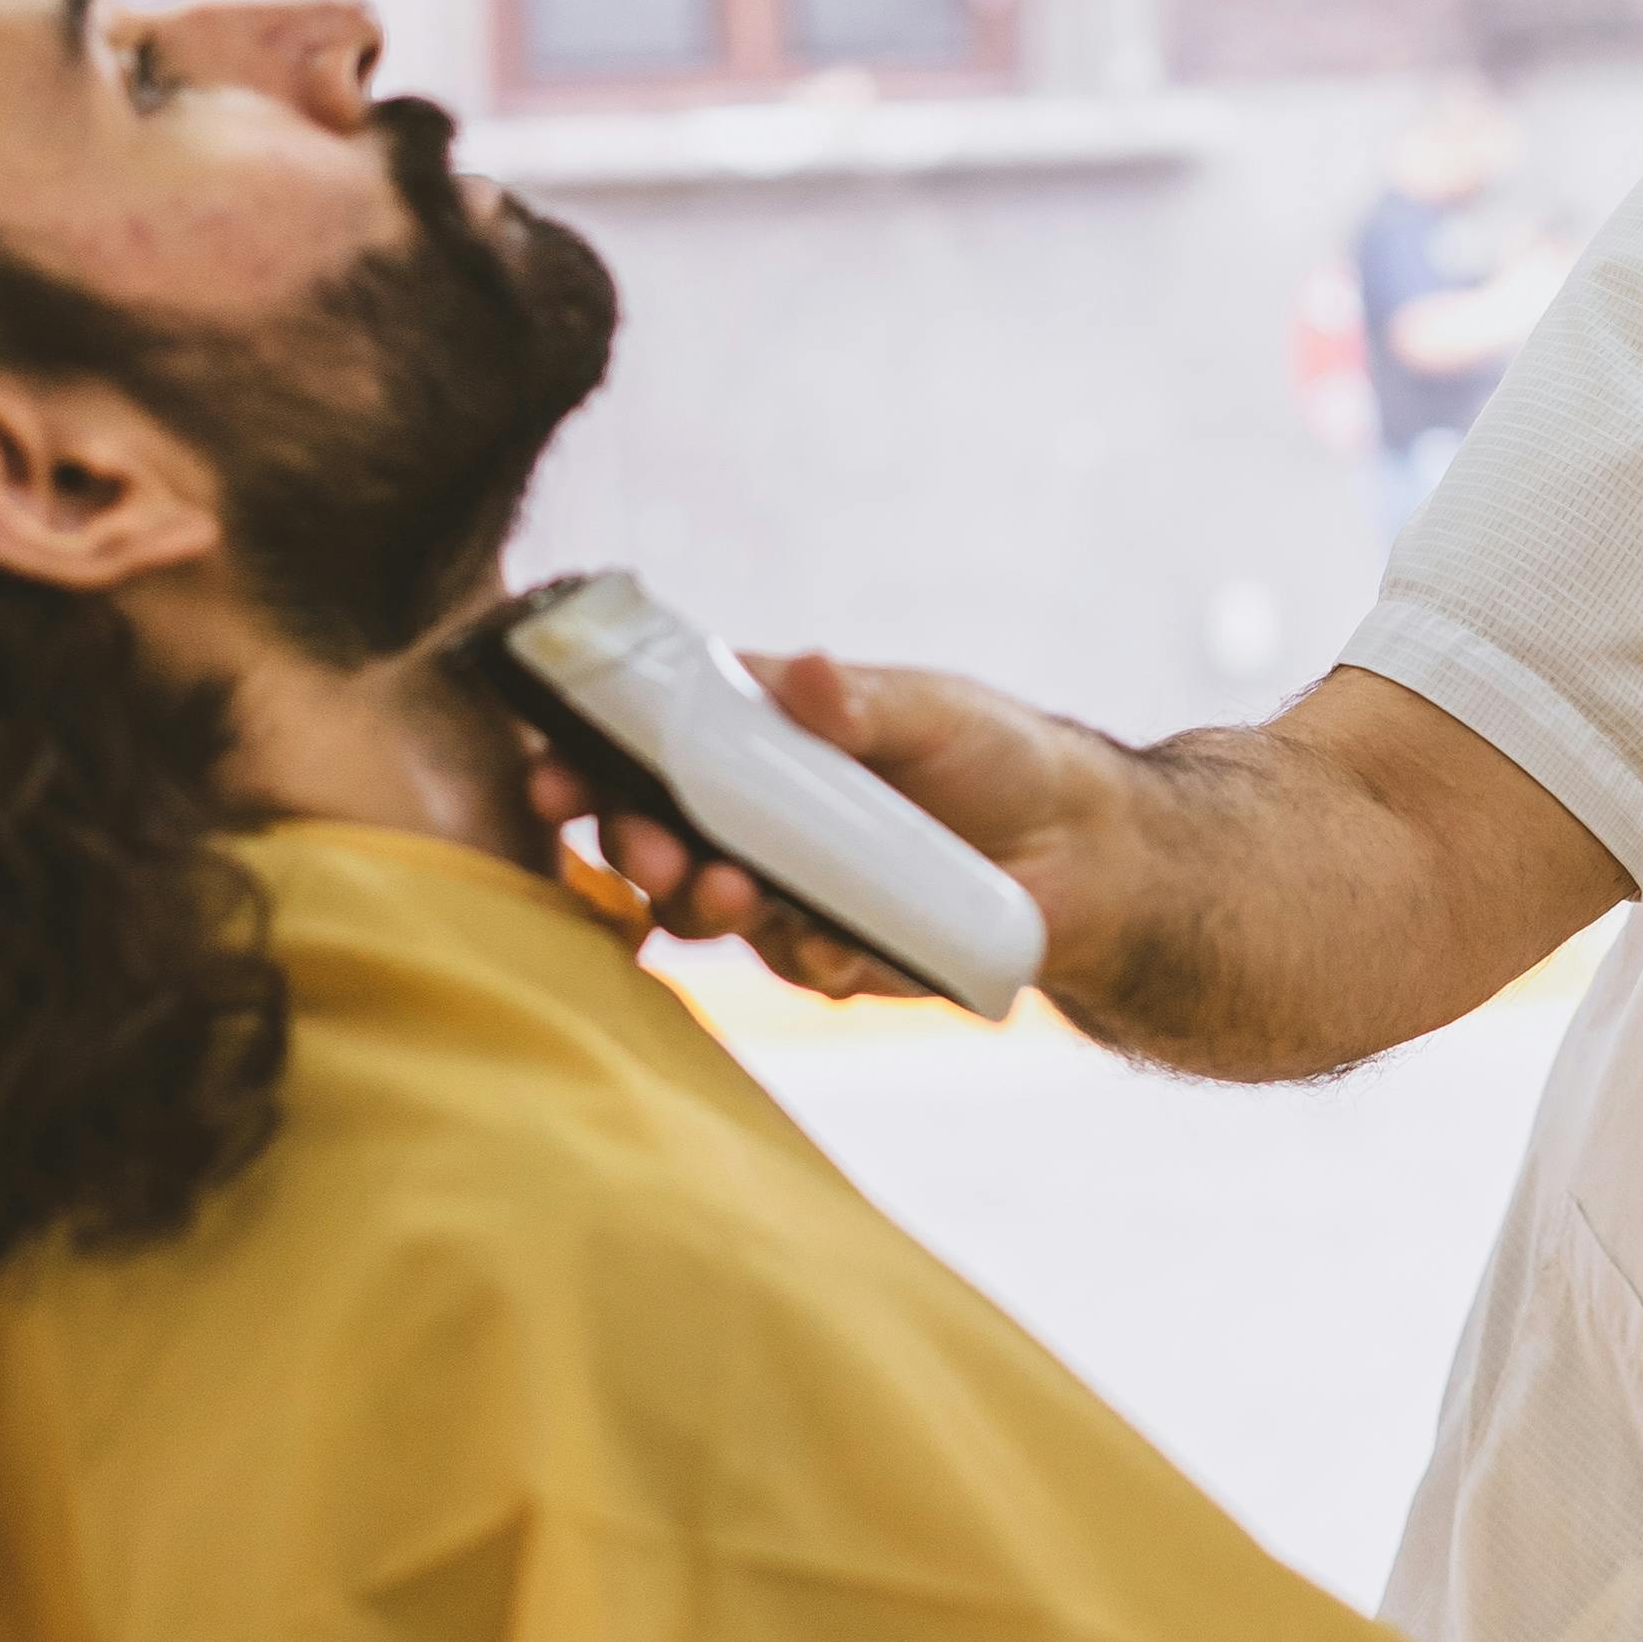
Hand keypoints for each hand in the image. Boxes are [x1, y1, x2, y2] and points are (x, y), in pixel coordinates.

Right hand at [525, 652, 1129, 1004]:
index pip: (653, 748)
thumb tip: (806, 676)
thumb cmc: (1001, 756)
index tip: (554, 774)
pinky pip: (800, 966)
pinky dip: (812, 954)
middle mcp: (759, 820)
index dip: (591, 763)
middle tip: (646, 849)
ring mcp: (791, 892)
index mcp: (762, 744)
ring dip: (704, 903)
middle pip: (655, 838)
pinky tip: (838, 942)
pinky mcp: (839, 956)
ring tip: (735, 890)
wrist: (1088, 853)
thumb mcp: (932, 711)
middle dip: (632, 847)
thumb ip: (861, 702)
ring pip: (708, 912)